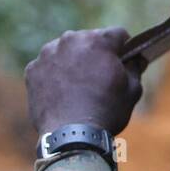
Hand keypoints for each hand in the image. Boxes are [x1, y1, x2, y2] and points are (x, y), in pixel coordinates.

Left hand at [25, 27, 143, 135]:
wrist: (71, 136)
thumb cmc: (106, 111)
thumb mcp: (132, 90)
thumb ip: (136, 68)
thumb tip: (137, 59)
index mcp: (98, 40)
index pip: (118, 34)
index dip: (125, 48)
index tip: (124, 61)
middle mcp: (70, 40)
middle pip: (89, 40)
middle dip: (96, 54)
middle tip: (99, 78)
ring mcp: (47, 54)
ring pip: (66, 51)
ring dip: (74, 62)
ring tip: (79, 87)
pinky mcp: (32, 70)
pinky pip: (48, 66)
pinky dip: (55, 75)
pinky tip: (62, 94)